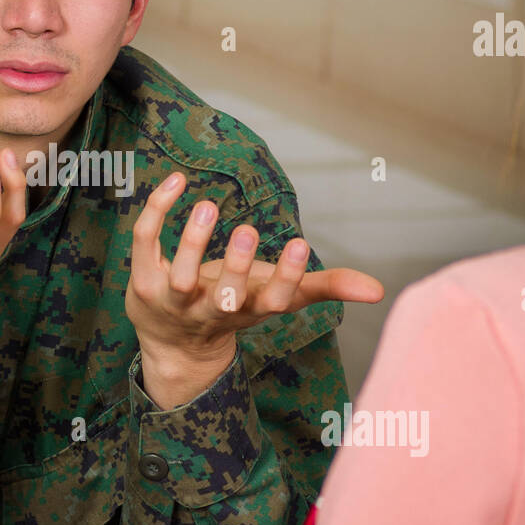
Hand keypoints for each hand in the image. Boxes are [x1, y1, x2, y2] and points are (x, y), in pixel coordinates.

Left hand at [125, 171, 383, 361]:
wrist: (174, 343)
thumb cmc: (237, 306)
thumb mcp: (279, 296)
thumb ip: (327, 286)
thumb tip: (380, 290)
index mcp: (252, 312)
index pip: (273, 303)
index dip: (287, 278)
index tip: (300, 243)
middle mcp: (213, 312)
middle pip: (226, 298)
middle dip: (237, 266)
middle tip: (248, 229)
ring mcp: (175, 300)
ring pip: (181, 278)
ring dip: (193, 243)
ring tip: (208, 204)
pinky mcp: (144, 280)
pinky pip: (147, 245)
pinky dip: (158, 212)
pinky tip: (176, 181)